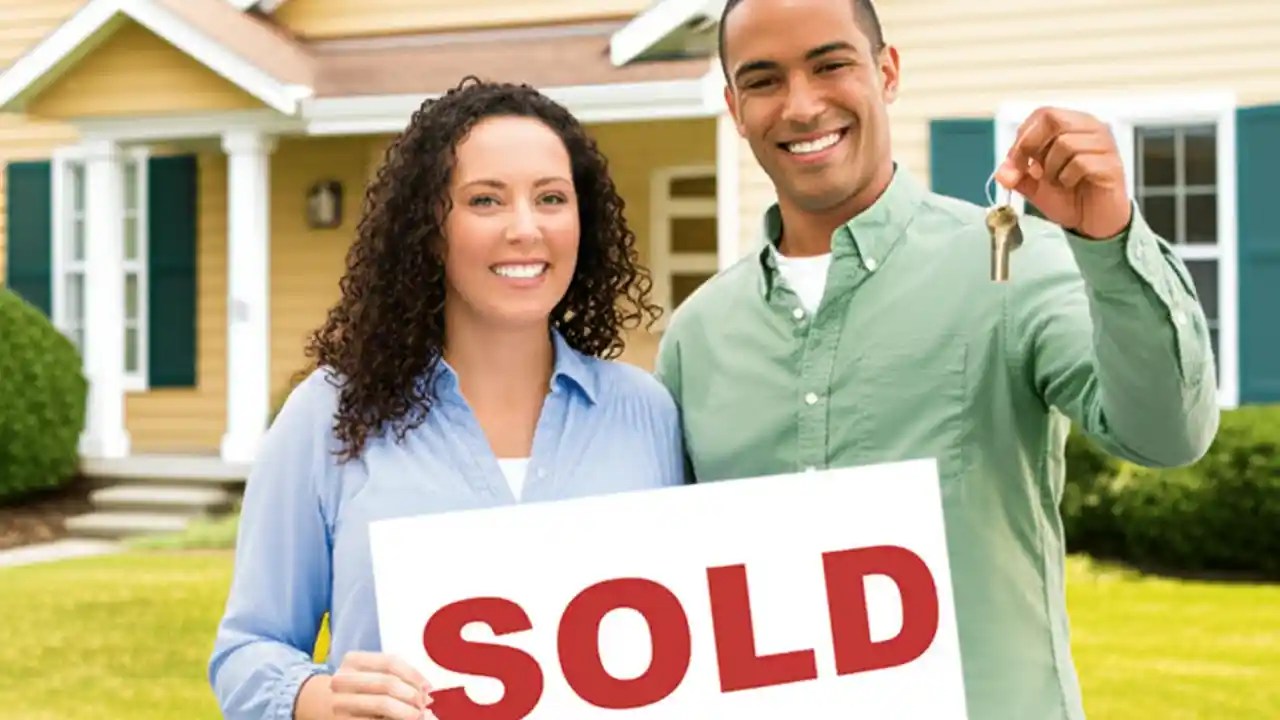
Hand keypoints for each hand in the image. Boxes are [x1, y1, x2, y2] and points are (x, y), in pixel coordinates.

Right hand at [329, 651, 437, 718]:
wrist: (322, 705)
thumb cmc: (358, 688)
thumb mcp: (371, 674)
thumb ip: (396, 678)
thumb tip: (426, 692)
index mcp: (352, 660)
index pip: (390, 662)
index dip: (413, 675)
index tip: (428, 687)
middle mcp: (343, 679)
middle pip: (386, 683)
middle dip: (411, 695)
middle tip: (425, 704)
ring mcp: (340, 702)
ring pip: (382, 704)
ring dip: (406, 711)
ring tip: (419, 715)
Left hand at [995, 107, 1131, 239]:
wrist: (1094, 222)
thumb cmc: (1069, 197)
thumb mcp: (1034, 186)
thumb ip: (1016, 176)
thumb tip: (1001, 172)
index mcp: (1073, 125)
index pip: (1043, 114)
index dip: (1023, 136)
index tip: (1015, 162)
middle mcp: (1091, 128)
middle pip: (1053, 119)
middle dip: (1032, 146)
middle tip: (1031, 170)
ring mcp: (1104, 145)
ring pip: (1065, 143)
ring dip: (1051, 168)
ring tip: (1057, 181)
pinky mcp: (1111, 165)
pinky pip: (1080, 163)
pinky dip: (1067, 178)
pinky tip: (1071, 185)